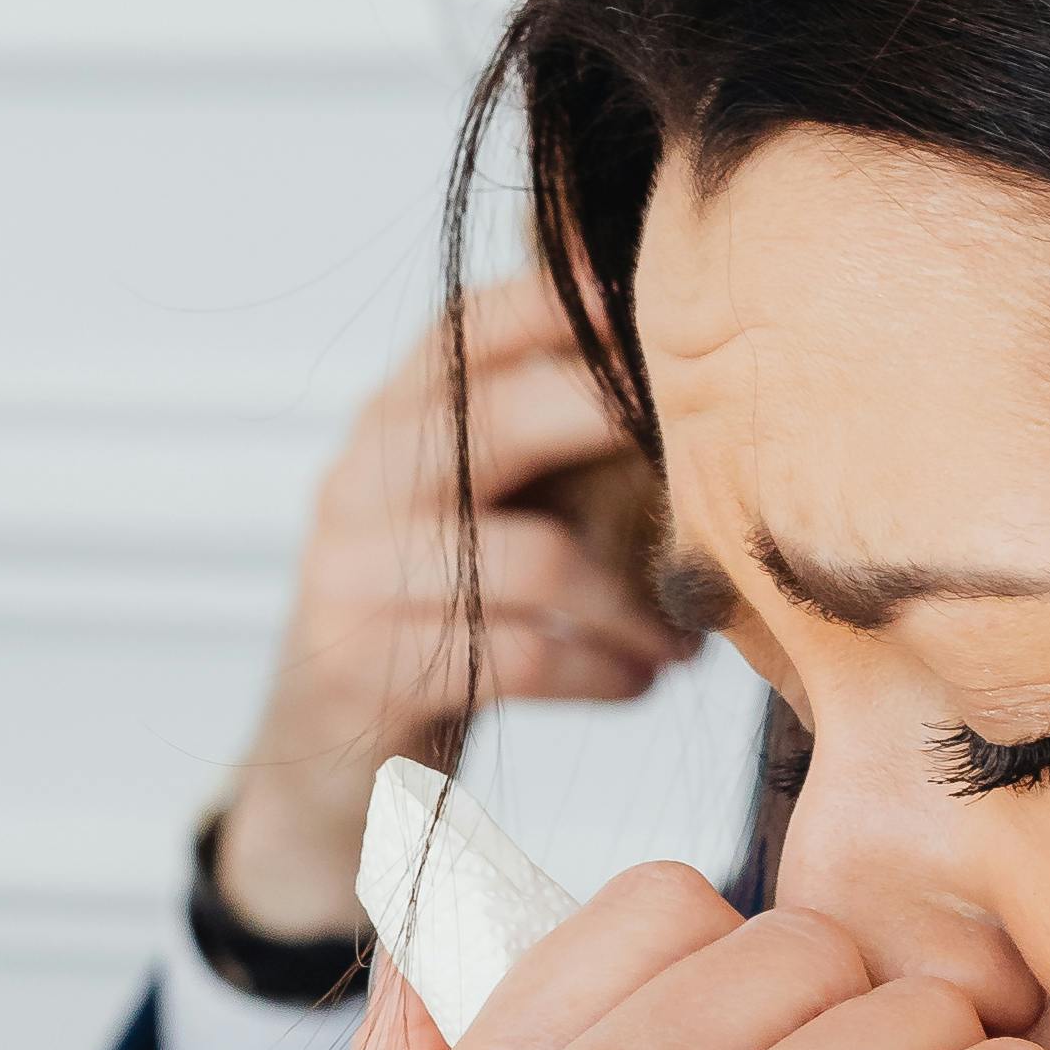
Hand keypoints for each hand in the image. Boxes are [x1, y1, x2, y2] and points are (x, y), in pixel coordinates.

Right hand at [210, 275, 690, 944]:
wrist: (336, 750)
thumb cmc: (446, 608)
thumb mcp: (476, 507)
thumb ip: (548, 441)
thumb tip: (703, 391)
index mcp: (393, 419)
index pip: (469, 329)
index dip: (559, 302)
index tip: (655, 299)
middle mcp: (362, 478)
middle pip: (497, 420)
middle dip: (612, 425)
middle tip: (714, 458)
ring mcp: (354, 573)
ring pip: (530, 560)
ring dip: (633, 601)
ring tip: (688, 634)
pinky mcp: (367, 667)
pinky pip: (520, 657)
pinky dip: (602, 669)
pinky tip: (642, 679)